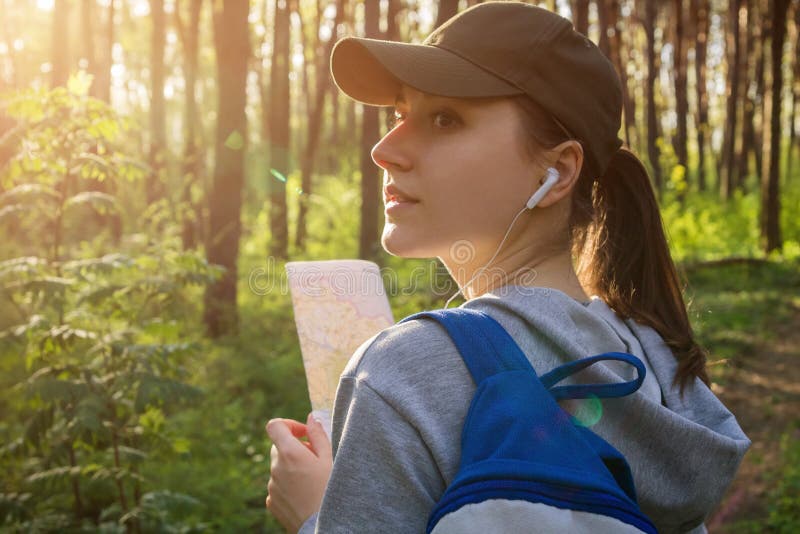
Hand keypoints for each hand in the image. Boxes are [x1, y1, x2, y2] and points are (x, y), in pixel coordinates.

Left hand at [265, 413, 331, 532]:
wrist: (322, 524)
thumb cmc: (330, 489)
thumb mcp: (329, 458)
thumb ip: (318, 434)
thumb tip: (311, 417)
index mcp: (289, 453)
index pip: (274, 426)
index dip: (289, 424)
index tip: (303, 433)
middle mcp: (275, 468)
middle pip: (279, 447)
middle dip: (294, 448)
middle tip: (314, 459)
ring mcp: (271, 486)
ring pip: (279, 467)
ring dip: (292, 467)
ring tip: (311, 480)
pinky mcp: (271, 501)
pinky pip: (277, 485)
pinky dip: (288, 484)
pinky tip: (304, 493)